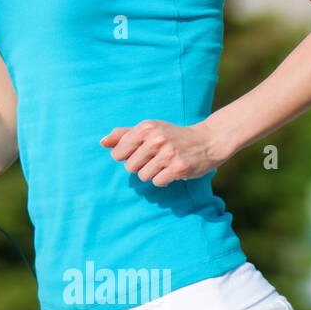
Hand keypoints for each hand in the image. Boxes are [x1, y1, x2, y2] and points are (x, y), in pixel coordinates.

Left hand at [100, 120, 225, 186]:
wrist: (208, 140)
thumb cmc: (173, 135)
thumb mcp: (149, 129)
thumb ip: (124, 134)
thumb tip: (102, 142)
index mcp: (146, 127)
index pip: (118, 152)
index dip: (125, 157)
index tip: (138, 153)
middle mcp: (156, 139)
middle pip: (129, 166)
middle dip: (140, 166)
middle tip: (155, 158)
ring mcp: (168, 153)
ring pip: (143, 176)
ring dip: (152, 173)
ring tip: (164, 163)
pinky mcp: (179, 167)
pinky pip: (157, 182)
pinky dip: (163, 179)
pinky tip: (172, 170)